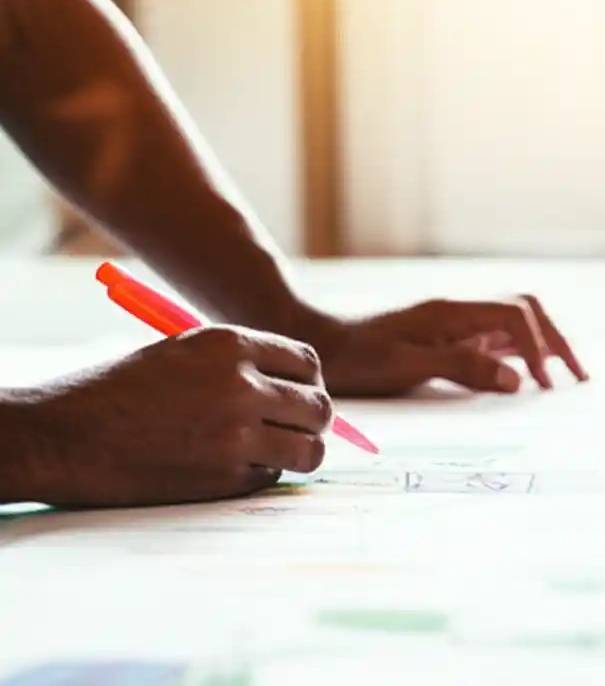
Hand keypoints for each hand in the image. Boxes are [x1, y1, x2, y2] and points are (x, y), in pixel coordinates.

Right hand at [9, 326, 331, 506]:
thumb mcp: (186, 353)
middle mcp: (241, 385)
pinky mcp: (225, 476)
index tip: (297, 396)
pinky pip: (272, 477)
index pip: (308, 363)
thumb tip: (302, 387)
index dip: (309, 383)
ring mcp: (236, 434)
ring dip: (300, 453)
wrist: (67, 435)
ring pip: (310, 449)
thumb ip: (242, 363)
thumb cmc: (123, 391)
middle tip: (295, 430)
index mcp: (231, 344)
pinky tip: (231, 468)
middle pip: (319, 407)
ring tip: (278, 453)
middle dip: (313, 421)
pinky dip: (261, 475)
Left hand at [304, 295, 587, 397]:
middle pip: (526, 310)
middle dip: (556, 340)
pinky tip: (527, 378)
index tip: (544, 385)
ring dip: (543, 346)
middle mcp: (458, 311)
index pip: (515, 315)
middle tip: (578, 378)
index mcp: (451, 312)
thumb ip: (463, 367)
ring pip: (514, 324)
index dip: (539, 347)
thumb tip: (518, 380)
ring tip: (564, 379)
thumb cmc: (354, 358)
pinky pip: (495, 339)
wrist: (317, 344)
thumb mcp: (405, 365)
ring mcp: (454, 323)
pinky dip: (519, 355)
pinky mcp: (446, 337)